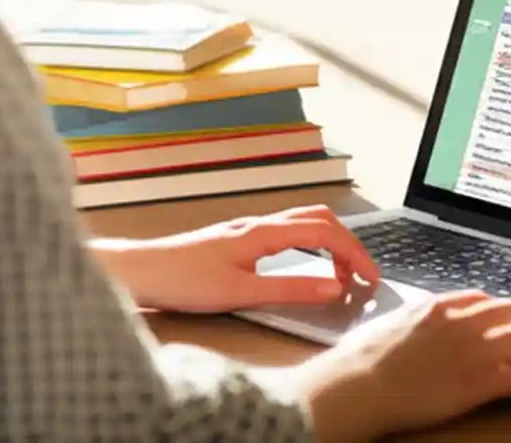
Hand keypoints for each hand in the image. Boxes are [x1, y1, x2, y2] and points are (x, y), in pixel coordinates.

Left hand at [92, 205, 379, 312]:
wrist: (140, 271)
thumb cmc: (182, 279)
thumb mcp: (242, 292)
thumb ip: (290, 290)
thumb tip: (332, 287)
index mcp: (264, 232)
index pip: (325, 231)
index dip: (354, 253)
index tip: (370, 277)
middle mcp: (258, 223)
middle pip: (319, 218)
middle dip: (348, 243)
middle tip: (362, 274)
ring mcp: (247, 229)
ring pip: (302, 222)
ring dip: (329, 243)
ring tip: (339, 274)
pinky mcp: (238, 239)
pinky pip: (286, 232)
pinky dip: (309, 245)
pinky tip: (305, 266)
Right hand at [298, 290, 510, 441]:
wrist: (358, 384)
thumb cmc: (358, 361)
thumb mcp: (385, 327)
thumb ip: (407, 323)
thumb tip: (406, 328)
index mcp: (436, 307)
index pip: (479, 299)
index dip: (496, 313)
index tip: (502, 323)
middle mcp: (461, 321)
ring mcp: (474, 350)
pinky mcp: (481, 382)